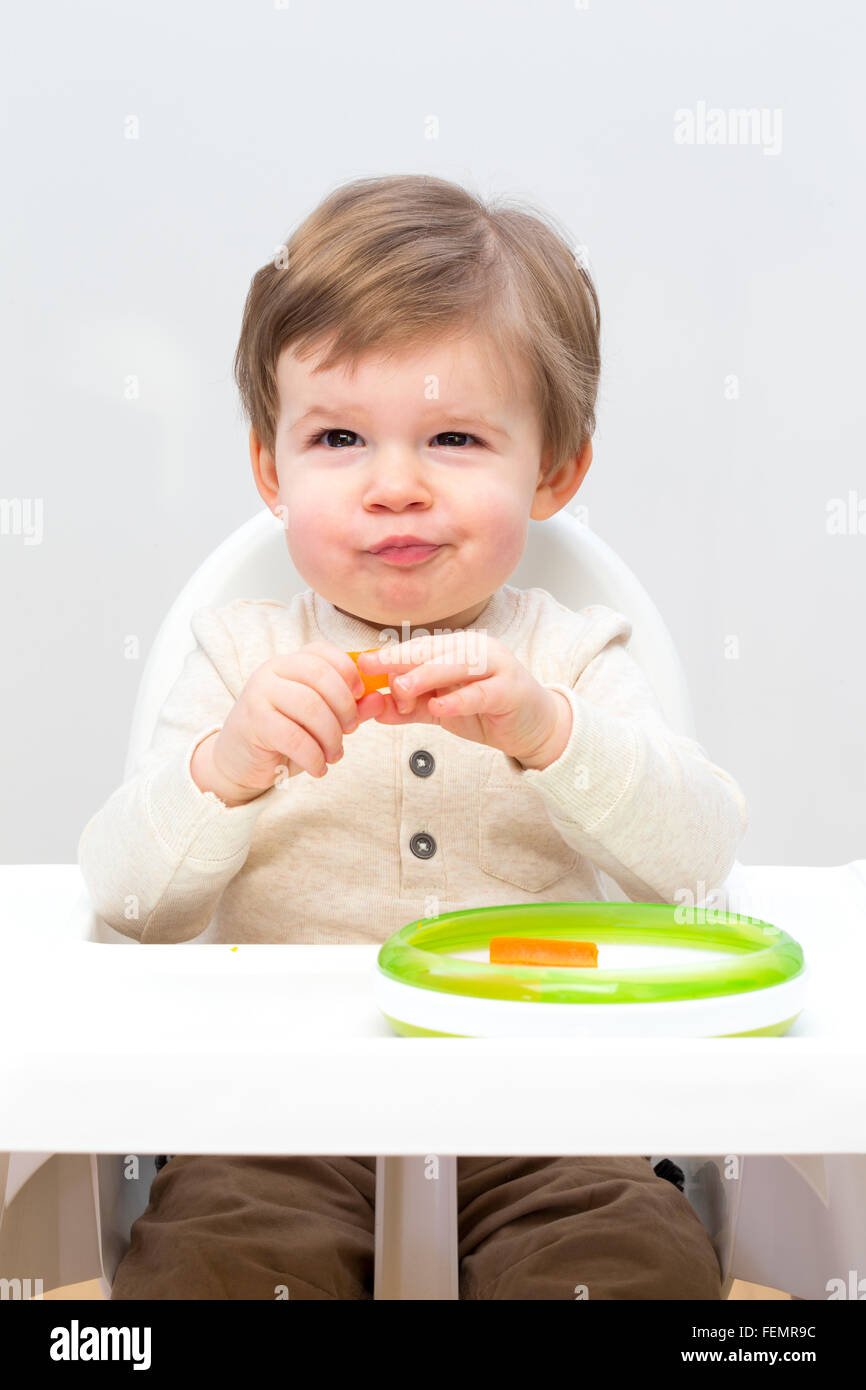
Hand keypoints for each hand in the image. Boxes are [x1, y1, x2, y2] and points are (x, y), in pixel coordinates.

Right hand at [191, 641, 381, 802]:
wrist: (239, 762)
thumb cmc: (282, 737)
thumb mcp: (320, 721)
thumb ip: (350, 708)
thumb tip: (380, 700)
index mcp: (289, 663)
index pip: (323, 652)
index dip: (348, 672)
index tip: (359, 697)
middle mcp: (272, 671)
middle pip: (320, 676)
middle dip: (344, 707)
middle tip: (350, 731)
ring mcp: (259, 694)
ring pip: (310, 706)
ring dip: (331, 736)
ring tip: (333, 755)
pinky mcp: (254, 722)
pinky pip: (294, 737)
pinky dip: (314, 756)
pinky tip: (318, 768)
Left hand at [356, 632, 573, 768]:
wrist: (534, 727)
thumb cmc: (487, 711)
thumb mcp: (441, 709)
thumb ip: (410, 709)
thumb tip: (374, 710)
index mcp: (458, 649)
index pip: (419, 647)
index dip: (390, 655)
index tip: (362, 664)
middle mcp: (477, 650)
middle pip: (434, 650)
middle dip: (401, 659)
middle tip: (373, 670)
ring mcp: (497, 667)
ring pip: (458, 665)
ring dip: (427, 676)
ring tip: (403, 689)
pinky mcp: (511, 690)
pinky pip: (482, 692)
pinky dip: (461, 699)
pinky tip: (441, 707)